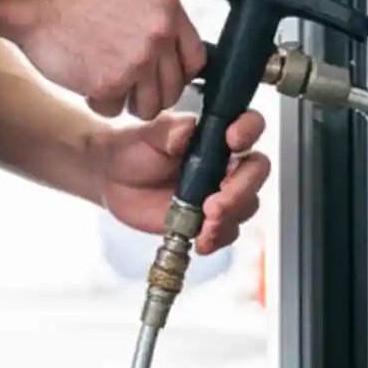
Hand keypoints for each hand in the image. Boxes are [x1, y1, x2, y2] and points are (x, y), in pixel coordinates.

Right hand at [14, 0, 206, 119]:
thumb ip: (155, 15)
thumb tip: (168, 40)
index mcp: (167, 6)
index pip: (196, 57)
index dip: (179, 73)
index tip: (165, 78)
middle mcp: (160, 32)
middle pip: (174, 88)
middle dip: (150, 93)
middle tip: (128, 86)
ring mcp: (138, 59)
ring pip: (149, 106)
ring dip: (127, 102)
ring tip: (105, 84)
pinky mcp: (112, 82)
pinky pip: (114, 110)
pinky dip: (98, 103)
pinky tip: (85, 81)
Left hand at [91, 111, 270, 254]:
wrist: (112, 179)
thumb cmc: (134, 149)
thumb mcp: (149, 134)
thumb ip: (170, 130)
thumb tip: (189, 130)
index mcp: (216, 135)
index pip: (249, 126)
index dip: (249, 131)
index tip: (233, 140)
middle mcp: (225, 163)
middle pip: (255, 172)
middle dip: (240, 190)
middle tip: (214, 203)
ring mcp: (219, 192)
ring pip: (246, 205)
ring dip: (229, 217)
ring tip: (204, 225)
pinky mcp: (209, 220)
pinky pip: (227, 232)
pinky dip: (217, 239)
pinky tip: (201, 240)